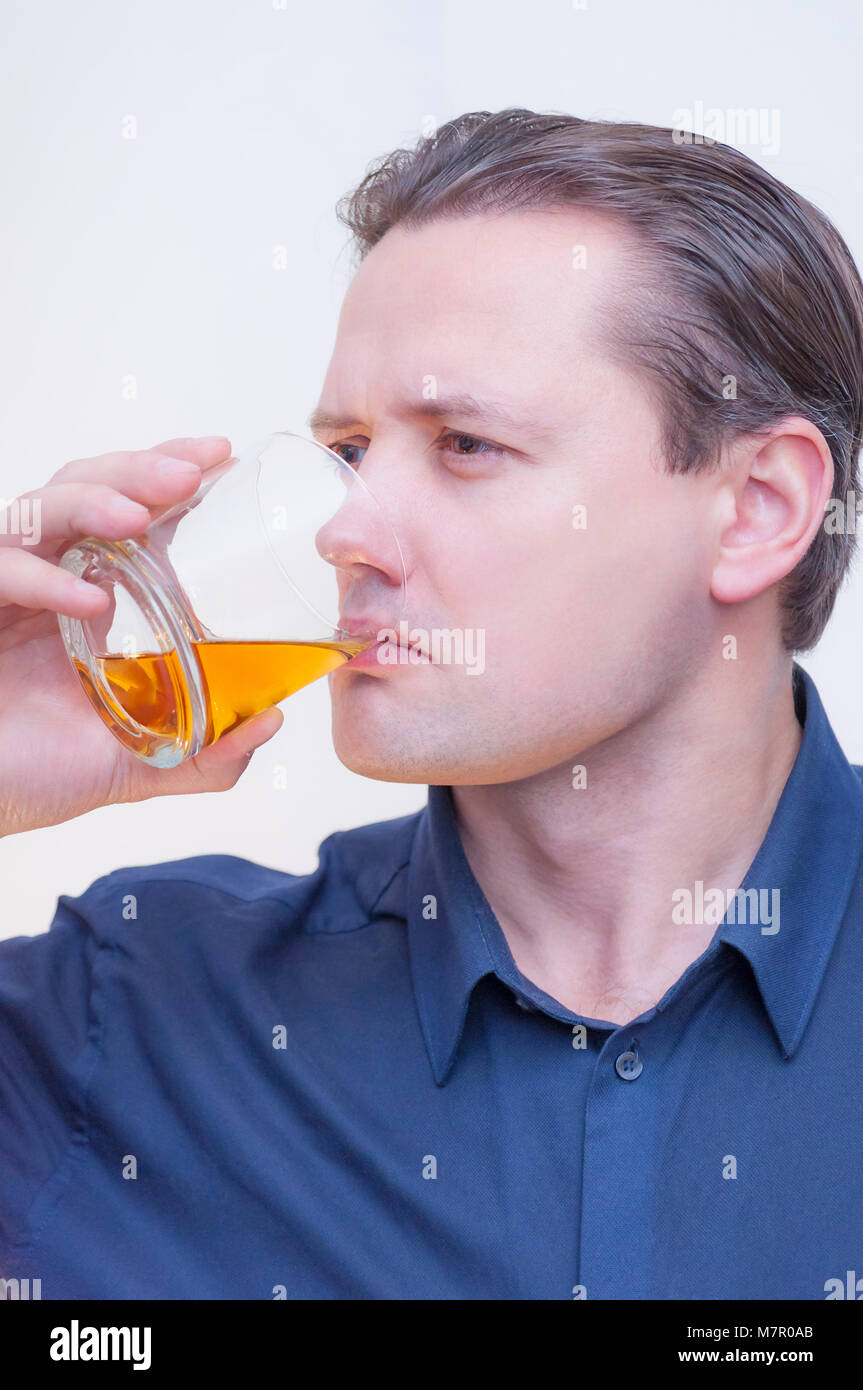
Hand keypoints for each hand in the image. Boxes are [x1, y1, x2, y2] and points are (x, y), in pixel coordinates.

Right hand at [0, 436, 283, 835]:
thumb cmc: (35, 773)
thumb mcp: (137, 765)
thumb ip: (207, 752)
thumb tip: (271, 719)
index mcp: (86, 594)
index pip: (125, 507)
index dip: (166, 472)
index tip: (218, 457)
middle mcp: (43, 579)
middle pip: (84, 487)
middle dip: (138, 469)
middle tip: (189, 472)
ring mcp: (2, 590)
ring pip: (39, 511)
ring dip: (90, 501)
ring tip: (138, 514)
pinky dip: (43, 580)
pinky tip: (90, 601)